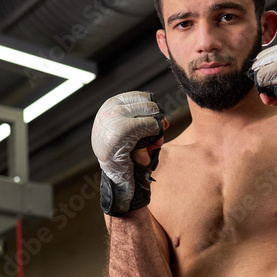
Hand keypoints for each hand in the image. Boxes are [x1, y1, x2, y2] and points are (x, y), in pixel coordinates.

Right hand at [91, 91, 166, 215]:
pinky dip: (156, 138)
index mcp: (111, 105)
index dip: (153, 113)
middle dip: (156, 123)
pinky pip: (152, 126)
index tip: (150, 129)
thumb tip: (165, 120)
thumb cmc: (127, 156)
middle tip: (151, 141)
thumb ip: (149, 120)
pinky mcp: (124, 129)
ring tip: (147, 148)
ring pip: (153, 114)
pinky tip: (147, 151)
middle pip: (150, 105)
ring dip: (157, 133)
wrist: (116, 178)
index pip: (143, 97)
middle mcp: (112, 108)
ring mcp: (116, 117)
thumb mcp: (135, 132)